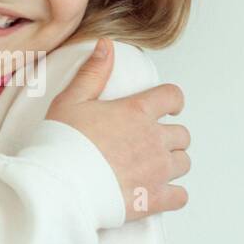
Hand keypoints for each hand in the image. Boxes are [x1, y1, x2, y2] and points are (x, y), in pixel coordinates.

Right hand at [45, 37, 189, 221]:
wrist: (59, 184)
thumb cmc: (61, 142)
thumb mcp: (72, 99)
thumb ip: (93, 72)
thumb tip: (106, 44)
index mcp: (137, 112)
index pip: (173, 97)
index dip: (172, 101)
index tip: (166, 108)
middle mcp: (154, 139)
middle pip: (182, 135)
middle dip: (169, 137)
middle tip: (150, 143)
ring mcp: (157, 170)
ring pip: (184, 163)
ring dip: (172, 163)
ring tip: (152, 168)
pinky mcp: (154, 199)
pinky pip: (181, 196)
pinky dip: (173, 194)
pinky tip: (157, 192)